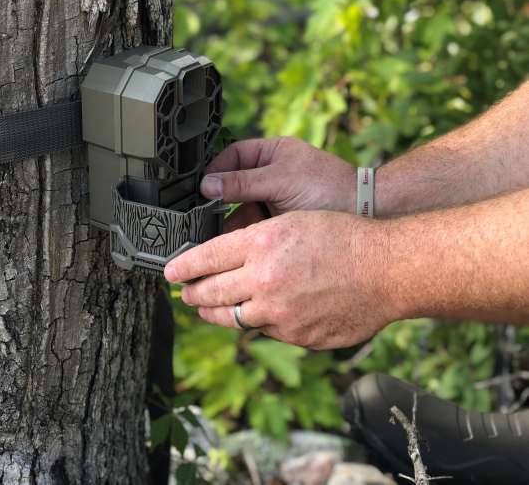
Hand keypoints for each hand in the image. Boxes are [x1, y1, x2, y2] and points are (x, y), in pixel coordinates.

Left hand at [164, 211, 400, 349]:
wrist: (387, 269)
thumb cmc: (344, 237)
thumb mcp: (292, 221)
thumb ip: (255, 240)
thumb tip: (225, 257)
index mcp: (260, 244)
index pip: (205, 257)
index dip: (182, 266)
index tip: (169, 271)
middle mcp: (264, 279)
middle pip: (210, 291)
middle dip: (191, 292)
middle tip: (183, 291)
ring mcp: (279, 312)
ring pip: (231, 317)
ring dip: (214, 312)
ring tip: (205, 307)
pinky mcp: (295, 335)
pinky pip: (264, 330)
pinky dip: (255, 322)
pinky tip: (253, 315)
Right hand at [201, 137, 356, 230]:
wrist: (364, 216)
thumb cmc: (330, 188)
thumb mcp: (281, 181)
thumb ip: (242, 183)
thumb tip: (206, 184)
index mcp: (272, 153)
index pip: (232, 156)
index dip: (216, 169)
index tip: (201, 187)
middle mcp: (270, 175)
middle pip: (231, 185)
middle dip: (216, 200)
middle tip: (199, 214)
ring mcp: (273, 200)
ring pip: (238, 209)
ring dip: (225, 221)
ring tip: (210, 234)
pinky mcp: (277, 224)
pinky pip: (250, 228)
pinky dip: (239, 236)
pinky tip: (228, 245)